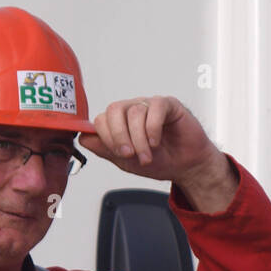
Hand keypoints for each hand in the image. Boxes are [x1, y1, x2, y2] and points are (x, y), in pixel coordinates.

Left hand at [78, 96, 230, 199]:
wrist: (186, 166)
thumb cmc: (160, 160)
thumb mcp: (126, 161)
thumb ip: (105, 149)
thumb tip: (84, 138)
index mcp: (120, 122)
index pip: (102, 119)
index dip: (106, 137)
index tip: (118, 153)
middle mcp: (133, 110)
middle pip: (114, 110)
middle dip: (118, 136)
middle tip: (128, 154)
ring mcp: (150, 105)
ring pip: (134, 113)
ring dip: (139, 140)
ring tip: (148, 156)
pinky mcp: (168, 104)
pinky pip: (154, 108)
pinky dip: (152, 128)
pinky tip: (156, 142)